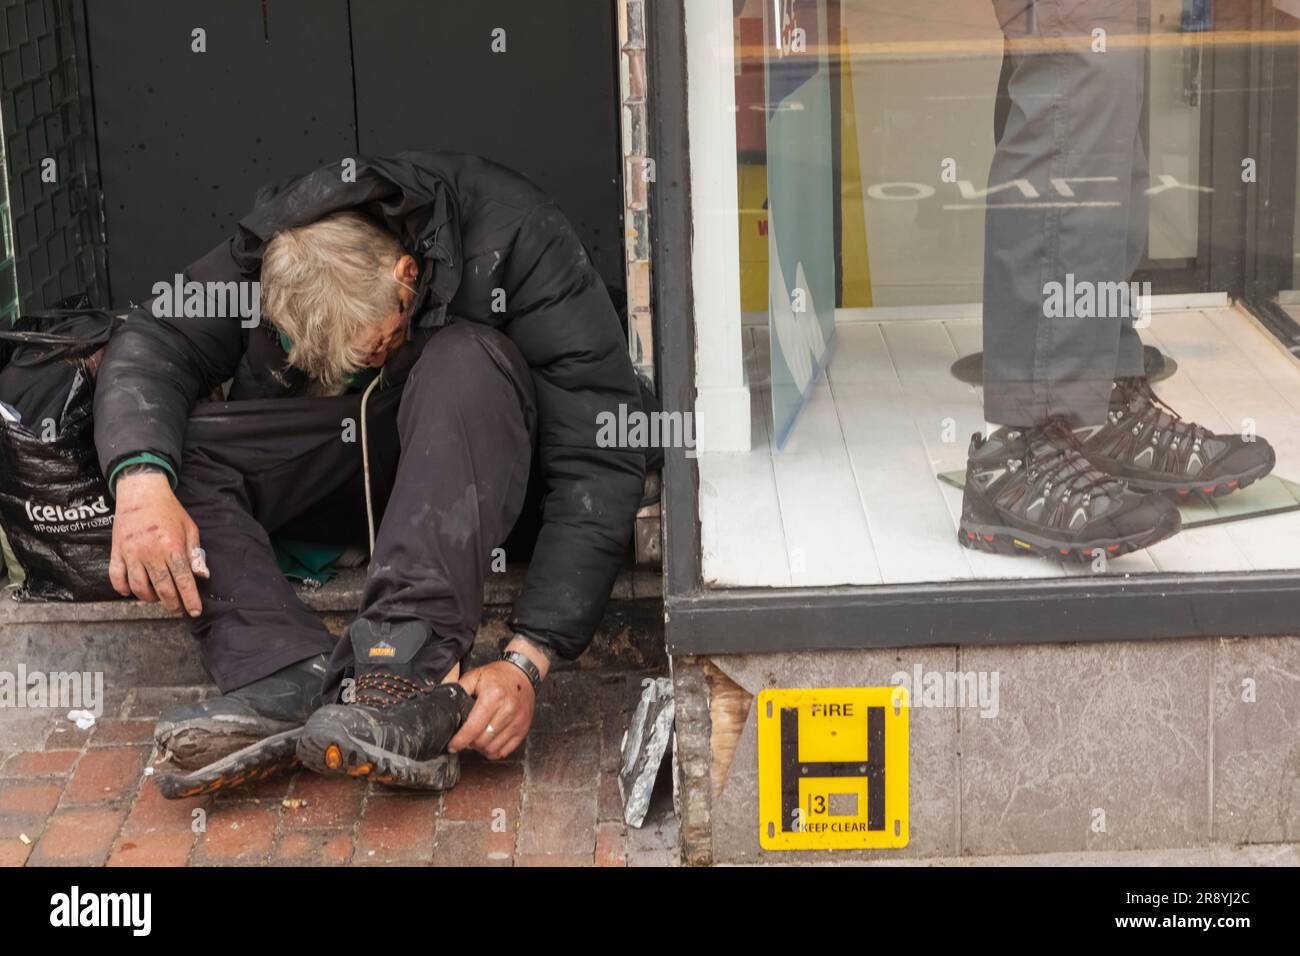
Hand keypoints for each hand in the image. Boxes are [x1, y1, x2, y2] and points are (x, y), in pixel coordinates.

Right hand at [109, 471, 204, 616]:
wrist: (141, 493)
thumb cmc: (169, 511)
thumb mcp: (190, 528)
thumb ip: (195, 553)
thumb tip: (202, 575)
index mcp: (172, 546)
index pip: (183, 580)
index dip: (190, 599)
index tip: (194, 611)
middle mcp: (151, 553)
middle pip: (162, 588)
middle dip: (172, 604)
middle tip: (177, 610)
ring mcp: (131, 553)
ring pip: (139, 587)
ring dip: (149, 598)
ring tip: (157, 599)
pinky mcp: (116, 552)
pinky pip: (116, 578)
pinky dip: (122, 589)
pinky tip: (131, 592)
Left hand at [450, 638, 548, 758]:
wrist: (523, 673)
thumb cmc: (499, 676)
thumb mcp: (475, 675)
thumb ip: (459, 689)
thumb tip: (446, 704)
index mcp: (494, 695)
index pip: (474, 727)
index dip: (460, 740)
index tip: (453, 745)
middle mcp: (508, 709)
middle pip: (482, 741)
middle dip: (469, 743)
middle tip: (466, 737)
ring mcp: (518, 721)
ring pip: (493, 748)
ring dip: (481, 748)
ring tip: (477, 738)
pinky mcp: (523, 729)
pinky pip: (504, 751)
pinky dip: (493, 751)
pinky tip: (489, 741)